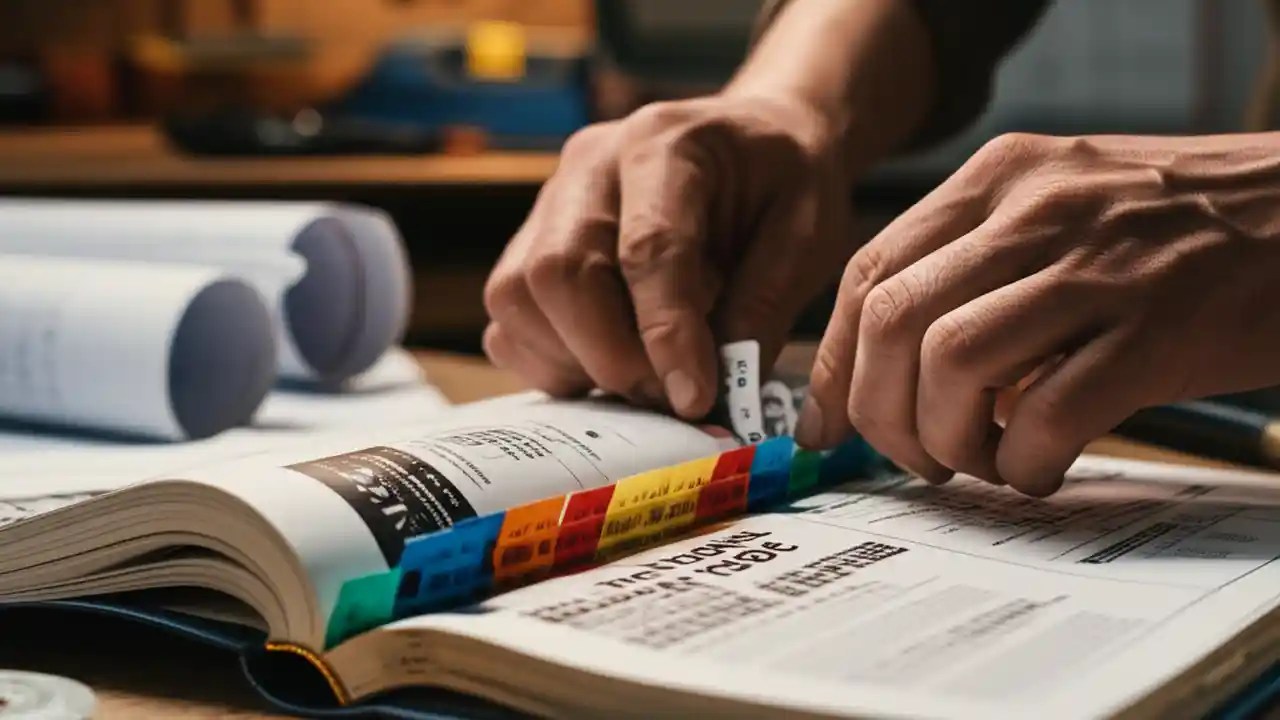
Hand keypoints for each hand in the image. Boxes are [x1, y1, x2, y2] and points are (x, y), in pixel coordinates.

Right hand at [483, 93, 857, 417]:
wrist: (753, 143)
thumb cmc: (784, 185)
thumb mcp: (808, 235)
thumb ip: (761, 307)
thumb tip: (715, 395)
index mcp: (665, 144)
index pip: (647, 249)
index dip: (666, 334)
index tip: (695, 398)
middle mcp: (590, 166)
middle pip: (558, 273)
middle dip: (613, 358)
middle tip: (672, 399)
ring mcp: (549, 203)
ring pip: (518, 299)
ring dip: (578, 364)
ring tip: (646, 382)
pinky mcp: (528, 244)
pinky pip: (509, 319)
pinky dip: (552, 362)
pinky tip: (609, 367)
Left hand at [800, 131, 1279, 495]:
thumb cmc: (1175, 226)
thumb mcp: (1059, 204)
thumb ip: (972, 263)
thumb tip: (882, 361)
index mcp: (1000, 177)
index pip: (870, 272)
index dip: (834, 364)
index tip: (830, 423)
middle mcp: (1035, 210)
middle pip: (894, 321)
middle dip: (879, 412)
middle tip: (910, 456)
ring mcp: (1096, 267)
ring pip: (952, 363)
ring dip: (944, 439)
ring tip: (976, 462)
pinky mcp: (1155, 331)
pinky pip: (1046, 413)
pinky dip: (1023, 463)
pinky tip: (1037, 467)